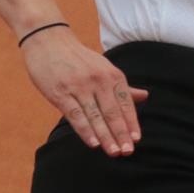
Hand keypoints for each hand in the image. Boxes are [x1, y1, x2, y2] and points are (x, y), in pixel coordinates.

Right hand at [21, 26, 147, 154]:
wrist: (48, 41)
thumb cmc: (78, 58)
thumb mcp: (104, 68)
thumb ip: (123, 86)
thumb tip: (145, 96)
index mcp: (111, 75)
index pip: (125, 102)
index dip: (131, 122)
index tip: (136, 140)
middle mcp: (98, 80)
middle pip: (112, 112)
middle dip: (121, 133)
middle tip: (127, 152)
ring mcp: (79, 87)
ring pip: (95, 115)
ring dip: (106, 136)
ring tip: (114, 152)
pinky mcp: (61, 93)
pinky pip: (75, 114)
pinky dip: (85, 130)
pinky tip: (93, 143)